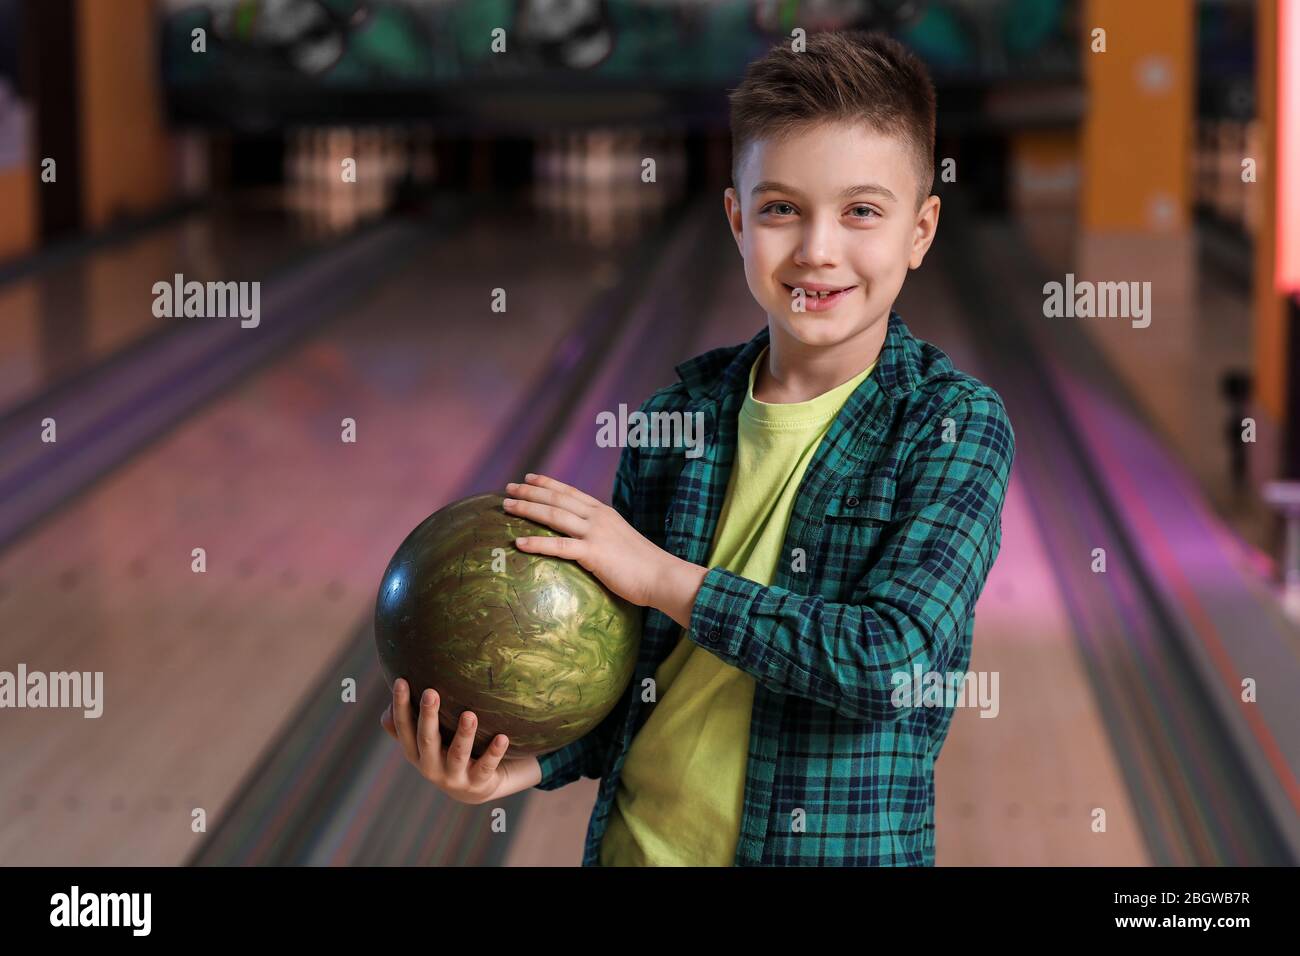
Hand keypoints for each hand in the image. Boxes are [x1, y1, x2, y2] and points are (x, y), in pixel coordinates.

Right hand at [380, 678, 540, 804]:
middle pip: (427, 740)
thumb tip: (392, 692)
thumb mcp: (425, 740)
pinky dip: (494, 753)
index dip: (400, 706)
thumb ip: (409, 722)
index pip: (404, 728)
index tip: (401, 681)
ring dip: (463, 735)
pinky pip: (487, 767)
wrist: (473, 790)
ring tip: (470, 715)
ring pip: (458, 754)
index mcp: (415, 753)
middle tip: (430, 692)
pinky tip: (503, 737)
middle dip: (428, 716)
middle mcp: (431, 767)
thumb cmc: (446, 752)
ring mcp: (455, 777)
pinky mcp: (478, 782)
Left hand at [503, 472, 672, 607]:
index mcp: (604, 513)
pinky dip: (537, 543)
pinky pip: (560, 547)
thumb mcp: (620, 540)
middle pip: (557, 499)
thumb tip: (586, 541)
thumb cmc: (643, 565)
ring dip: (527, 509)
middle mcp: (598, 518)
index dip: (547, 484)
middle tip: (507, 489)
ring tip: (506, 507)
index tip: (528, 478)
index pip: (570, 492)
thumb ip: (602, 535)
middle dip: (530, 492)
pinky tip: (518, 543)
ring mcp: (596, 533)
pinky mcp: (594, 553)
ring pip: (554, 516)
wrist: (662, 576)